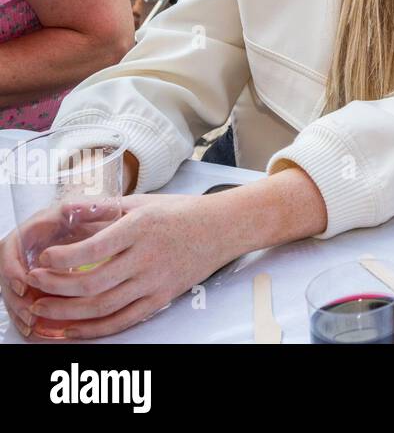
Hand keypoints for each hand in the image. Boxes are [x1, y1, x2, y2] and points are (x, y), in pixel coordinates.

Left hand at [2, 193, 234, 339]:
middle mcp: (148, 257)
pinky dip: (96, 329)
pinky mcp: (163, 297)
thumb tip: (65, 210)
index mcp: (140, 227)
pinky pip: (124, 320)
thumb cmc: (181, 212)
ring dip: (67, 313)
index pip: (93, 249)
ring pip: (104, 307)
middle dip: (55, 288)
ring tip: (43, 310)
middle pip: (93, 283)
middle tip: (33, 284)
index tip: (43, 260)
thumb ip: (102, 207)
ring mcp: (156, 281)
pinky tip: (74, 328)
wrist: (223, 228)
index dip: (61, 259)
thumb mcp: (142, 202)